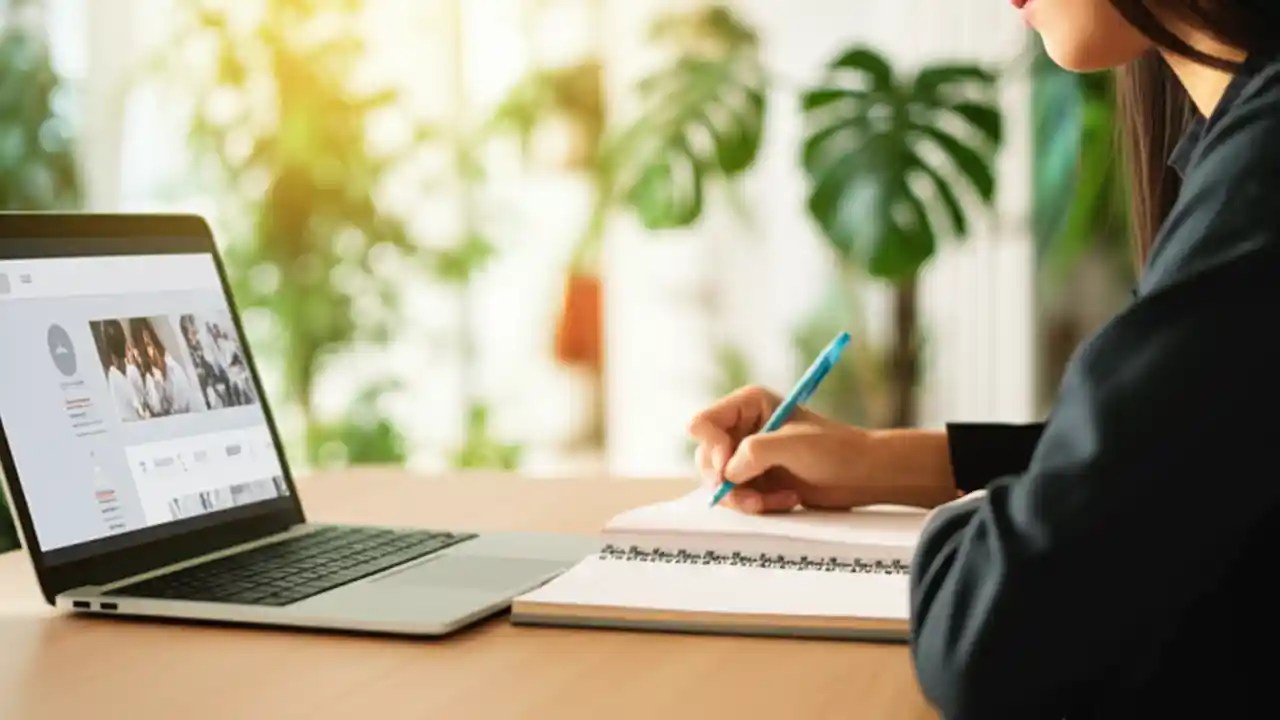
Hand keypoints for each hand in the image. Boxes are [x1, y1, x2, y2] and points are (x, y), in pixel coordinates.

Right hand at [687, 385, 957, 513]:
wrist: (863, 475)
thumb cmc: (835, 450)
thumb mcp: (792, 445)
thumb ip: (753, 452)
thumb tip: (725, 475)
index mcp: (748, 405)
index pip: (703, 424)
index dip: (710, 449)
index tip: (727, 470)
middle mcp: (742, 427)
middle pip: (706, 458)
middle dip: (728, 483)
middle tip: (752, 500)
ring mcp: (748, 455)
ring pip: (720, 483)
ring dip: (745, 499)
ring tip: (779, 501)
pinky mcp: (756, 479)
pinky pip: (739, 498)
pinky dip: (758, 505)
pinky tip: (788, 500)